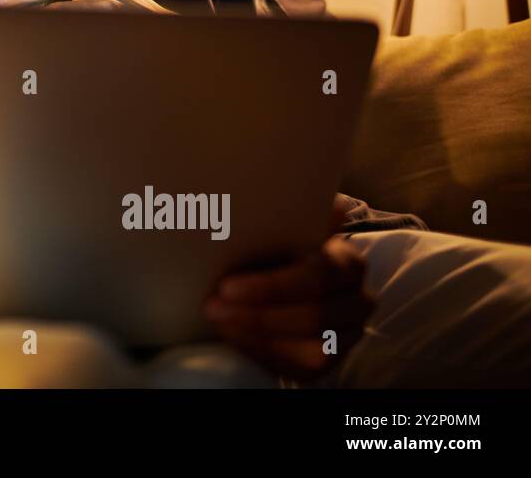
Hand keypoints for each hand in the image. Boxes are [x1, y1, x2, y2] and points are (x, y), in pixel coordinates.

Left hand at [203, 235, 372, 380]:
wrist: (290, 289)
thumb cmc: (281, 254)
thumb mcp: (284, 235)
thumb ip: (294, 223)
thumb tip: (330, 202)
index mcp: (348, 263)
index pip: (315, 276)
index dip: (270, 287)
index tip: (226, 286)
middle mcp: (360, 301)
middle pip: (312, 316)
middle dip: (256, 314)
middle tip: (212, 306)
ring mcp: (349, 336)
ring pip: (309, 349)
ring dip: (256, 335)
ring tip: (218, 321)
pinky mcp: (332, 363)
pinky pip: (300, 368)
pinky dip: (262, 353)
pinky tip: (233, 336)